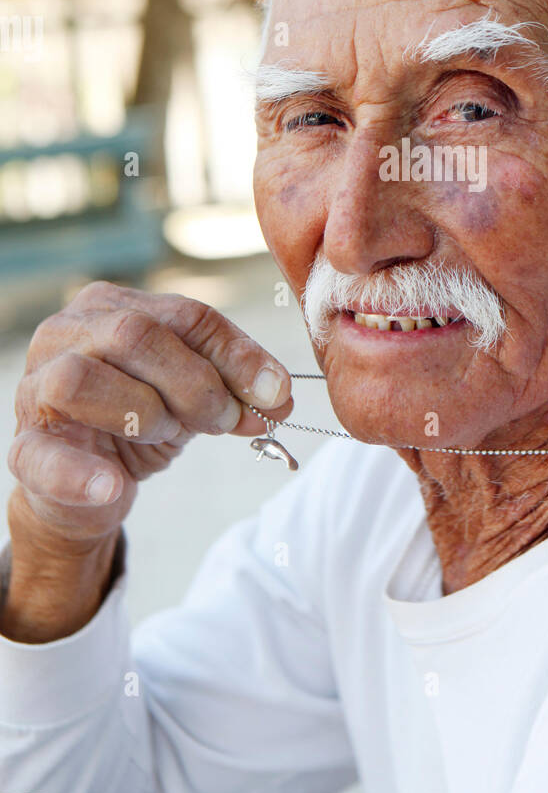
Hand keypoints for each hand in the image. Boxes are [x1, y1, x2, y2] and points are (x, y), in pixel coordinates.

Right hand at [7, 281, 293, 546]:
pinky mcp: (24, 447)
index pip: (184, 314)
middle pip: (134, 335)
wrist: (91, 485)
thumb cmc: (140, 419)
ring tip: (167, 435)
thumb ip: (231, 386)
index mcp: (111, 306)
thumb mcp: (192, 394)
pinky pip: (44, 455)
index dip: (236, 353)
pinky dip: (82, 473)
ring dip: (143, 413)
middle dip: (196, 383)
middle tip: (227, 420)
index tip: (275, 391)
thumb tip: (277, 395)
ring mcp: (35, 388)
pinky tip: (112, 486)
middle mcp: (66, 333)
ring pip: (82, 380)